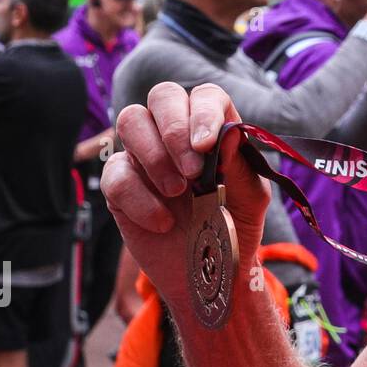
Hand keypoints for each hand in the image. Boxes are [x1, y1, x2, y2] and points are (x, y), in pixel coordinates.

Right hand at [101, 82, 268, 317]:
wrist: (210, 271)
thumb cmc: (235, 224)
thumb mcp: (250, 196)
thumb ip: (239, 163)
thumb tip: (226, 133)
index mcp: (213, 127)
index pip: (205, 95)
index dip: (202, 111)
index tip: (206, 144)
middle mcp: (175, 133)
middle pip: (162, 95)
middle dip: (174, 129)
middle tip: (193, 171)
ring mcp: (144, 155)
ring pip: (130, 119)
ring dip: (155, 155)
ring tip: (178, 192)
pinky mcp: (120, 185)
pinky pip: (116, 174)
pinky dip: (140, 199)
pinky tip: (163, 222)